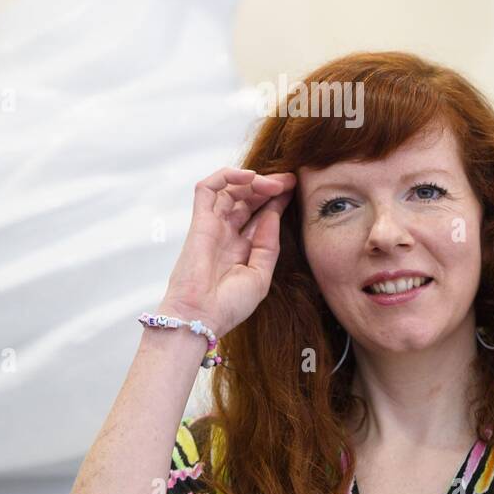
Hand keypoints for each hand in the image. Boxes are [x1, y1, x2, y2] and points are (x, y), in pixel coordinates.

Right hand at [158, 165, 296, 338]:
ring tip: (272, 184)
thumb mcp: (260, 275)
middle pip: (247, 198)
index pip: (259, 214)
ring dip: (252, 180)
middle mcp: (226, 234)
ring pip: (229, 189)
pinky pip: (206, 188)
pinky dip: (225, 176)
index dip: (276, 199)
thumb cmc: (228, 306)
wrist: (201, 318)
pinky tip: (248, 177)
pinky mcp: (198, 221)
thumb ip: (268, 244)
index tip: (295, 189)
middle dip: (268, 186)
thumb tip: (273, 214)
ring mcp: (212, 226)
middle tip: (289, 180)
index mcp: (240, 248)